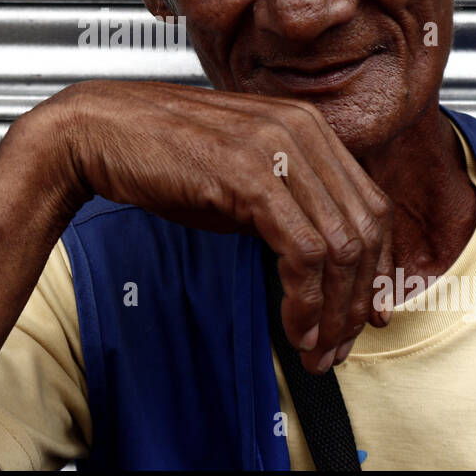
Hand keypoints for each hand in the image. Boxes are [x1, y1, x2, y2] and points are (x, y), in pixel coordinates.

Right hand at [31, 79, 394, 373]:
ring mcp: (277, 149)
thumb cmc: (160, 157)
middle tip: (337, 347)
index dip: (377, 268)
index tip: (366, 314)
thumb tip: (320, 264)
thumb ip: (285, 206)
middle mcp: (301, 130)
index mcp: (306, 126)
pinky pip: (303, 250)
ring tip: (315, 349)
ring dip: (332, 311)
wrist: (98, 132)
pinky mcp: (249, 174)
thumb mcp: (238, 177)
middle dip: (356, 301)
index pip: (370, 206)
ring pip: (339, 246)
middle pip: (363, 230)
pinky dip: (305, 298)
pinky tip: (294, 325)